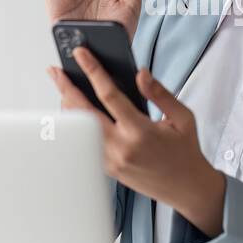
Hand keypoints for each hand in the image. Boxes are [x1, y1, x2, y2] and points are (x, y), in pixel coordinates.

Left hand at [46, 47, 225, 237]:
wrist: (187, 188)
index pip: (109, 95)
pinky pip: (85, 144)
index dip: (93, 71)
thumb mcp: (182, 117)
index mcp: (141, 131)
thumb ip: (160, 93)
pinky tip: (75, 113)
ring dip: (69, 108)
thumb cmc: (186, 150)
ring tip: (63, 88)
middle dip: (66, 88)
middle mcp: (122, 147)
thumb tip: (140, 73)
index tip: (80, 54)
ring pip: (80, 130)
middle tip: (56, 70)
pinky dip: (78, 127)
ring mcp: (111, 161)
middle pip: (83, 113)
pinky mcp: (108, 170)